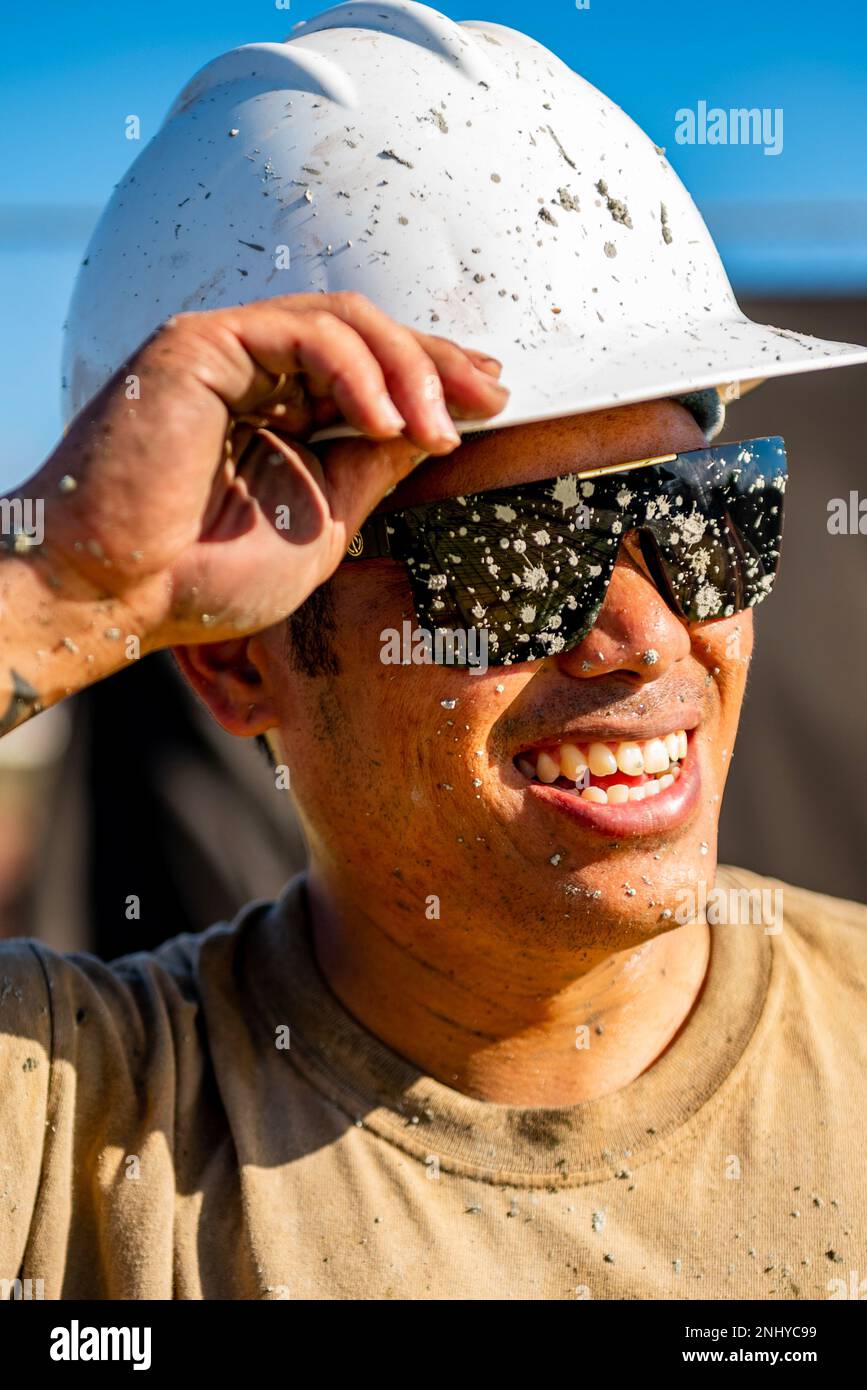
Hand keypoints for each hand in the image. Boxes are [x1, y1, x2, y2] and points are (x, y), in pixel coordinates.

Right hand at [32, 291, 508, 650]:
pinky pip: (300, 333)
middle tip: (489, 399)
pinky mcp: (200, 346)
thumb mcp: (324, 522)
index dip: (433, 378)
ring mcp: (225, 353)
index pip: (369, 372)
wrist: (116, 597)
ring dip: (406, 369)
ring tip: (438, 429)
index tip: (491, 401)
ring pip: (341, 322)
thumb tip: (437, 433)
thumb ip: (373, 470)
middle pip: (366, 335)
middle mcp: (253, 374)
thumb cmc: (205, 578)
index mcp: (279, 413)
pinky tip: (386, 422)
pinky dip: (355, 370)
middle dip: (436, 364)